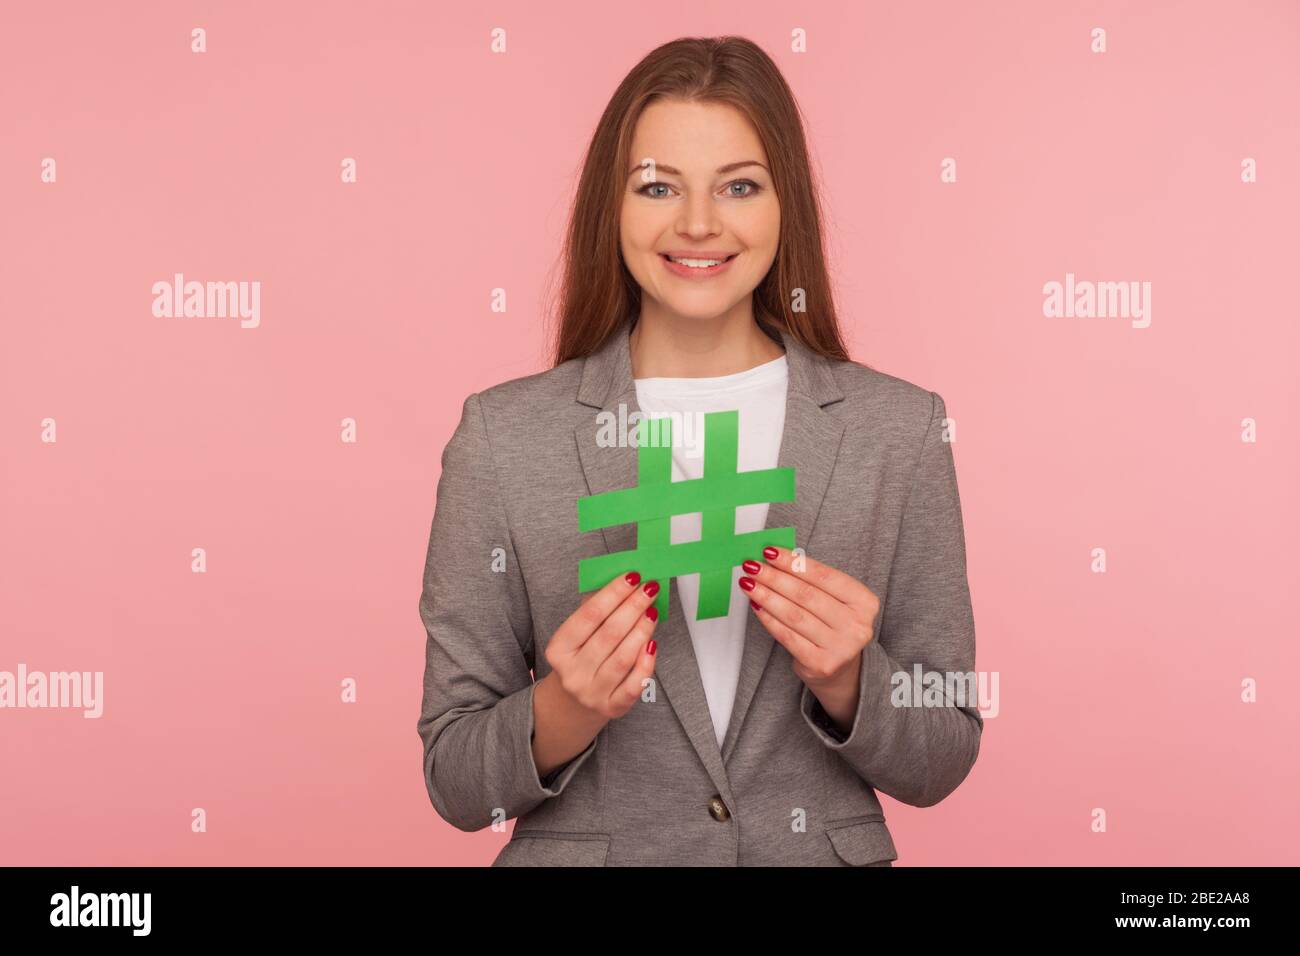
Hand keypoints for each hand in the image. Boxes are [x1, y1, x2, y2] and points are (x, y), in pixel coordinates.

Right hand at [544, 571, 660, 720]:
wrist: (573, 705)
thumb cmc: (579, 660)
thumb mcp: (575, 637)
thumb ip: (594, 612)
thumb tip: (625, 585)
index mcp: (559, 649)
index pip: (589, 615)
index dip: (613, 593)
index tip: (632, 577)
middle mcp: (572, 673)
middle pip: (609, 634)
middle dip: (633, 607)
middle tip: (650, 588)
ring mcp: (592, 693)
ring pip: (623, 658)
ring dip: (642, 630)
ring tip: (652, 610)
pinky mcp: (612, 708)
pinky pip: (634, 685)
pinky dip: (646, 663)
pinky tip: (653, 643)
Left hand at [738, 545, 880, 731]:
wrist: (841, 669)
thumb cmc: (834, 625)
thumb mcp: (835, 600)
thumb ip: (813, 581)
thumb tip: (774, 559)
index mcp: (865, 602)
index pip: (824, 576)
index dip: (794, 563)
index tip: (770, 552)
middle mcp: (857, 625)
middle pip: (806, 595)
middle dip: (775, 577)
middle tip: (752, 566)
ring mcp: (840, 647)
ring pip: (794, 615)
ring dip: (767, 596)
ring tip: (749, 583)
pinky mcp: (820, 664)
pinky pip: (787, 635)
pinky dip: (768, 618)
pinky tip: (756, 605)